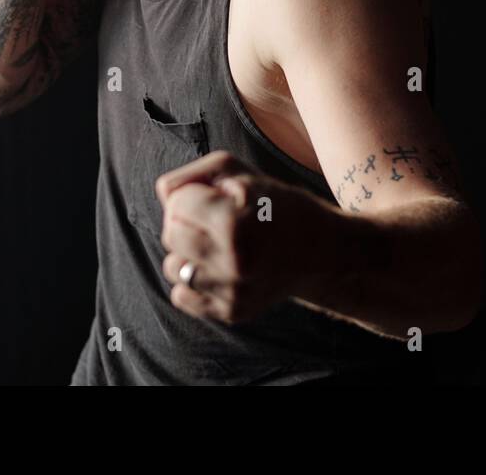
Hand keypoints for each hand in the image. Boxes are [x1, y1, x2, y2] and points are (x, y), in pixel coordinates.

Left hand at [155, 150, 330, 323]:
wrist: (321, 251)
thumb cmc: (276, 205)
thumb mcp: (240, 172)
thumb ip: (192, 177)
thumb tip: (163, 196)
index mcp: (234, 223)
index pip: (176, 204)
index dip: (193, 194)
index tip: (215, 197)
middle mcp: (233, 262)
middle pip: (170, 235)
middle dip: (185, 220)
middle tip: (213, 219)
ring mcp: (233, 292)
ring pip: (172, 267)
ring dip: (187, 253)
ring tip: (217, 244)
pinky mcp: (233, 312)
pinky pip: (181, 296)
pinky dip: (192, 281)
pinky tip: (217, 267)